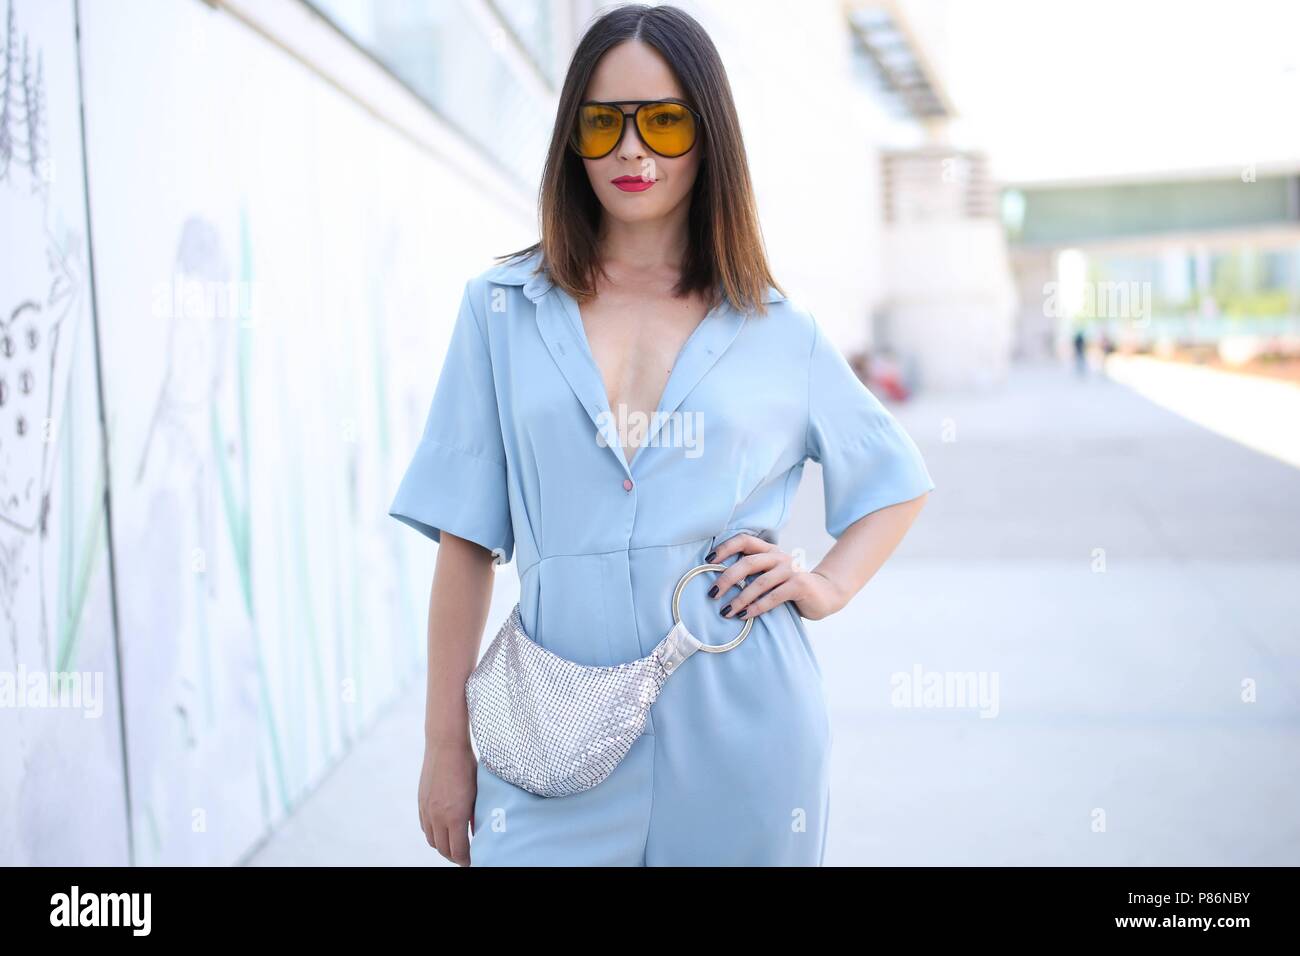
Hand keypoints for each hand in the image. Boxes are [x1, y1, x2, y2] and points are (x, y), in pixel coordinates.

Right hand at [418, 740, 477, 865]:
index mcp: (455, 815)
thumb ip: (476, 815)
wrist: (445, 745)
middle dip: (454, 856)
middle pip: (443, 849)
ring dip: (443, 846)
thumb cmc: (467, 766)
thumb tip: (477, 832)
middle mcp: (438, 816)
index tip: (473, 860)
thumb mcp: (478, 792)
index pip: (458, 850)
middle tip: (465, 856)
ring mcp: (427, 809)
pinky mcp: (421, 802)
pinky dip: (434, 834)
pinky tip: (443, 831)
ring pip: (432, 840)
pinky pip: (425, 827)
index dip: (466, 860)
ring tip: (454, 846)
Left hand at [705, 533, 844, 621]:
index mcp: (769, 550)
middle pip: (747, 562)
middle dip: (726, 579)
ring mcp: (790, 569)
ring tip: (726, 611)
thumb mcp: (770, 575)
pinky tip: (745, 616)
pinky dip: (757, 607)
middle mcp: (779, 556)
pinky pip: (773, 596)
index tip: (708, 561)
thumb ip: (753, 574)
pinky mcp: (799, 585)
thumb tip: (718, 584)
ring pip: (759, 582)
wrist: (825, 594)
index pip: (744, 540)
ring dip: (740, 598)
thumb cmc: (790, 587)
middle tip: (712, 594)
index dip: (725, 548)